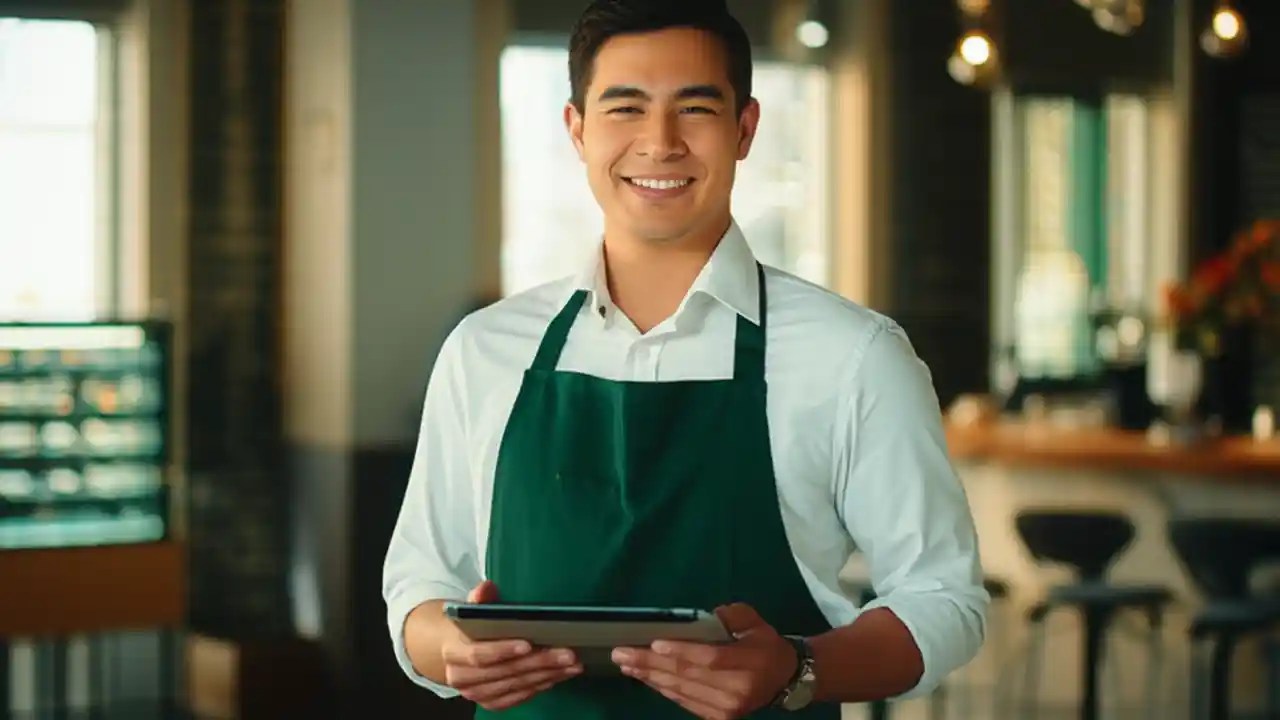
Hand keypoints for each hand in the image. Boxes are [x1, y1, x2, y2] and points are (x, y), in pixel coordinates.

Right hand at [441, 581, 583, 710]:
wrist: (453, 649)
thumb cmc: (467, 627)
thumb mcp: (470, 608)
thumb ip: (479, 597)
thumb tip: (487, 587)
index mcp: (454, 652)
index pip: (478, 655)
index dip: (503, 650)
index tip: (528, 644)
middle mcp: (461, 677)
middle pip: (505, 672)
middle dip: (539, 662)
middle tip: (567, 653)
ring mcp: (475, 693)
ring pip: (515, 686)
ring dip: (547, 676)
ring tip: (571, 664)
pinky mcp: (489, 702)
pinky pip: (518, 697)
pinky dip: (540, 686)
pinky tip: (558, 675)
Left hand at [612, 603, 797, 719]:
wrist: (784, 679)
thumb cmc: (765, 644)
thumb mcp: (754, 621)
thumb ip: (731, 615)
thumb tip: (704, 618)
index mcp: (749, 662)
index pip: (710, 658)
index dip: (680, 651)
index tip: (653, 643)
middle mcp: (737, 690)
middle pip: (687, 675)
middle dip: (650, 663)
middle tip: (621, 653)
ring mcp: (726, 709)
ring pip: (681, 690)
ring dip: (650, 677)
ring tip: (626, 664)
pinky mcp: (718, 718)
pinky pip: (684, 701)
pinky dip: (662, 689)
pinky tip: (646, 677)